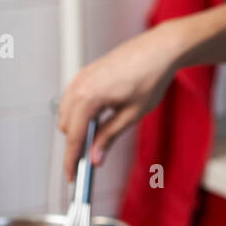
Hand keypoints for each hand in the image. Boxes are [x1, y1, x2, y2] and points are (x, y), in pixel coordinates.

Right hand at [57, 20, 184, 180]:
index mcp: (89, 97)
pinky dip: (78, 111)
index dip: (71, 160)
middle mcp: (80, 85)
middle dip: (74, 143)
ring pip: (65, 111)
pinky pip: (72, 97)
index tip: (72, 176)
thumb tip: (95, 157)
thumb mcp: (132, 114)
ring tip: (96, 138)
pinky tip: (97, 117)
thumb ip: (109, 137)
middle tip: (91, 158)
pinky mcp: (87, 72)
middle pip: (65, 125)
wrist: (160, 48)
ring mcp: (82, 76)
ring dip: (75, 127)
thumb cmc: (151, 76)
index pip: (73, 137)